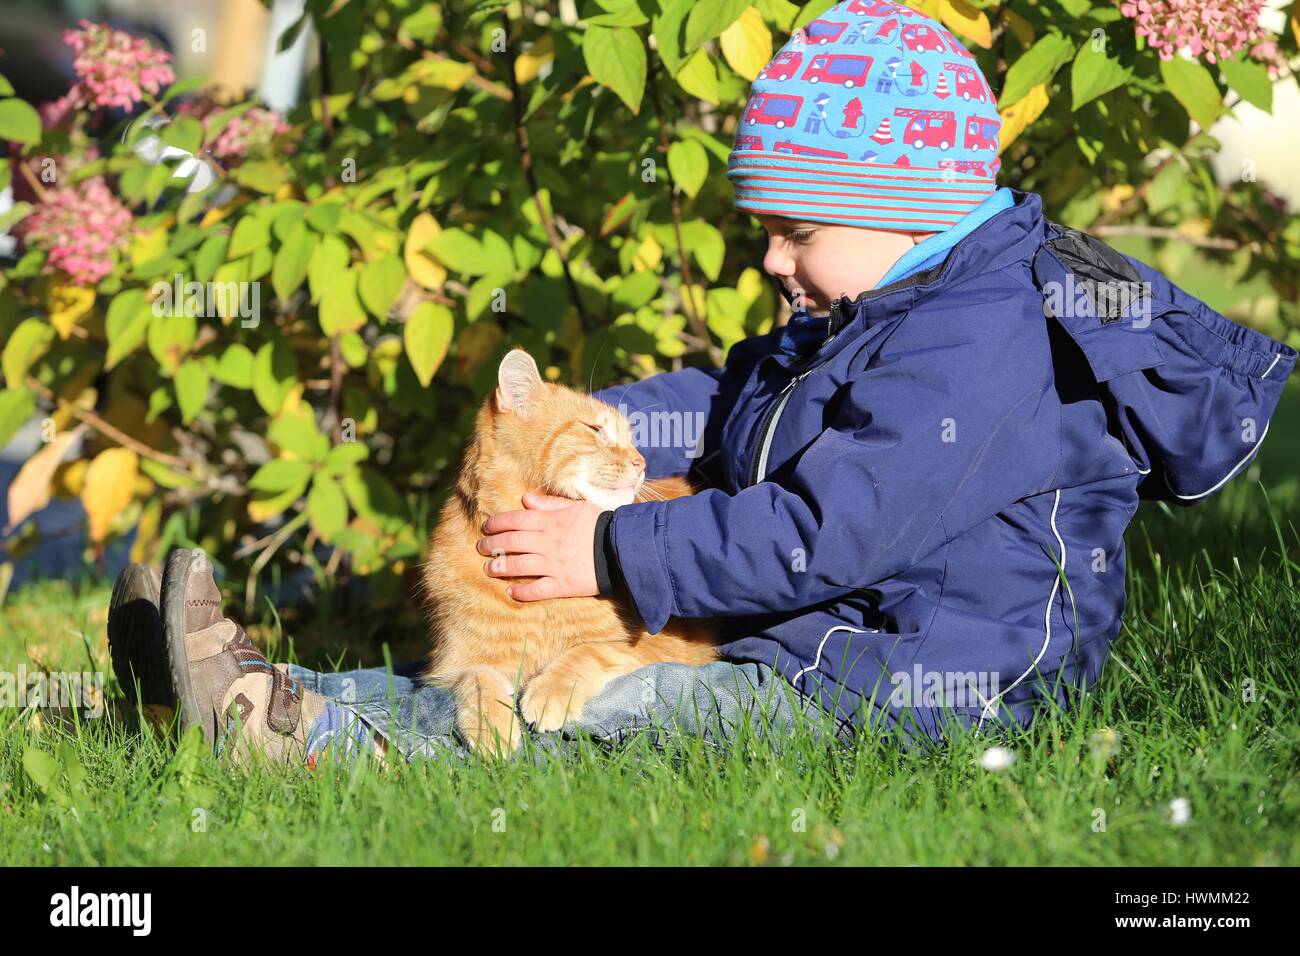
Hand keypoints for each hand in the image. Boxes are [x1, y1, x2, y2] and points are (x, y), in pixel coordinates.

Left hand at [477, 492, 605, 600]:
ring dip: (500, 568)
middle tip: (481, 548)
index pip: (515, 520)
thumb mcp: (577, 506)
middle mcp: (547, 543)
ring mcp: (554, 565)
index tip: (486, 527)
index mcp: (551, 522)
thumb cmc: (601, 524)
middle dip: (492, 545)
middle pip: (512, 543)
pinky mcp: (563, 585)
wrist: (623, 548)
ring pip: (519, 566)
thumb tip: (525, 499)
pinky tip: (511, 593)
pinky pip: (538, 590)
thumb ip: (550, 503)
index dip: (497, 523)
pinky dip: (522, 592)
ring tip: (488, 569)